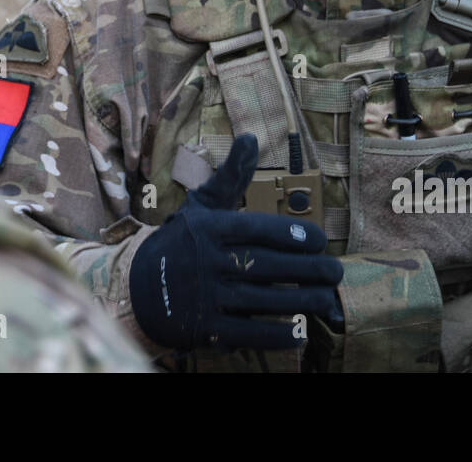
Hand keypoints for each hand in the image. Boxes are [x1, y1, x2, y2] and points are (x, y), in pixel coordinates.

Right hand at [129, 133, 342, 349]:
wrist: (137, 287)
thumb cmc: (180, 241)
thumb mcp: (201, 205)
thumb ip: (230, 176)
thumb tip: (251, 137)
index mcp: (209, 229)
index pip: (256, 229)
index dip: (291, 234)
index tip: (319, 239)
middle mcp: (208, 261)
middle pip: (266, 266)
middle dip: (308, 270)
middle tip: (335, 272)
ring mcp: (206, 296)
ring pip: (262, 300)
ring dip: (301, 302)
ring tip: (327, 299)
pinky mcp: (206, 327)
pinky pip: (246, 332)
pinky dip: (275, 334)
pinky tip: (300, 331)